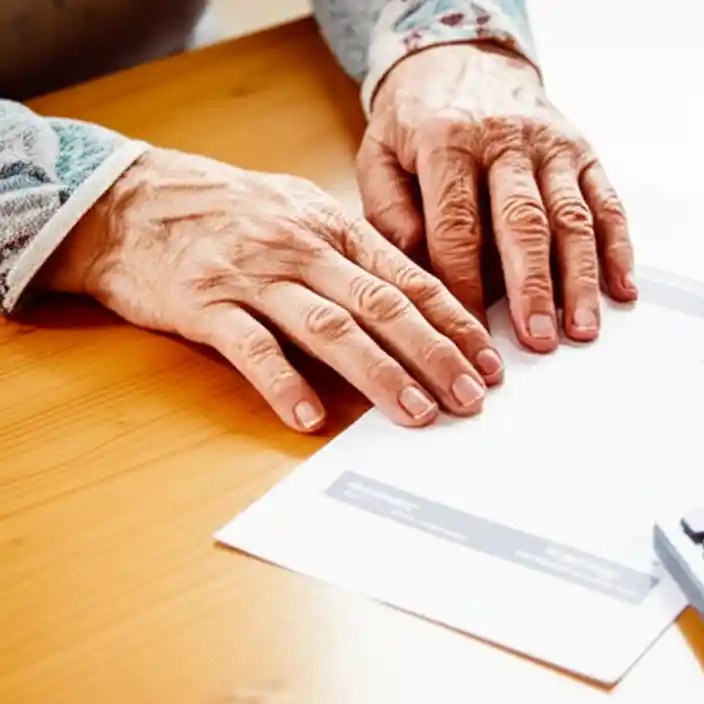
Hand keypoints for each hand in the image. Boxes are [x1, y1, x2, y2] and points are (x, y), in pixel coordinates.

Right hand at [39, 148, 502, 431]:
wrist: (127, 198)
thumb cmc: (226, 212)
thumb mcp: (302, 214)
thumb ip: (355, 256)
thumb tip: (420, 300)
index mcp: (334, 229)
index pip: (411, 280)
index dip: (456, 323)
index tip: (490, 363)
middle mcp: (302, 249)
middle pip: (382, 305)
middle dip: (434, 354)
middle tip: (470, 398)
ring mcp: (254, 275)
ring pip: (329, 326)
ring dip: (379, 373)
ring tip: (416, 413)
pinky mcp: (203, 304)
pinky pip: (250, 347)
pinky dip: (284, 383)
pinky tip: (311, 418)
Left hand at [358, 43, 636, 351]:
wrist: (463, 56)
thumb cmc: (418, 118)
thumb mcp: (378, 153)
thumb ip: (388, 211)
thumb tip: (415, 266)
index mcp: (447, 140)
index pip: (457, 225)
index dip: (464, 285)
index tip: (469, 333)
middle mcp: (504, 140)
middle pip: (522, 222)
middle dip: (532, 287)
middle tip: (536, 340)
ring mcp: (550, 145)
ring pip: (571, 217)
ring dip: (580, 278)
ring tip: (581, 328)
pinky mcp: (582, 151)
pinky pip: (606, 202)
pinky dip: (618, 248)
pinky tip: (622, 289)